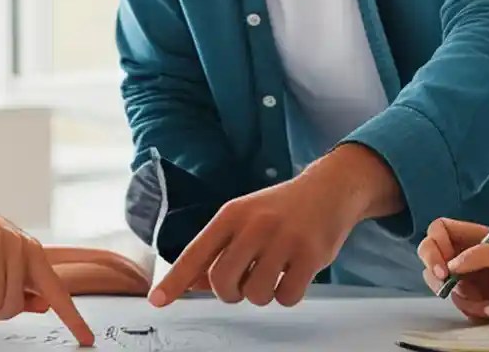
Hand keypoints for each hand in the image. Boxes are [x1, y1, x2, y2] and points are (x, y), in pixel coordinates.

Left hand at [149, 145, 399, 307]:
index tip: (158, 300)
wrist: (330, 189)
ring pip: (255, 294)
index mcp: (232, 214)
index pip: (196, 253)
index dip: (175, 280)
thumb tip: (193, 283)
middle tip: (244, 283)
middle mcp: (255, 225)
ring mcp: (284, 239)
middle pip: (222, 282)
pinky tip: (293, 277)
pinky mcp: (310, 254)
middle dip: (230, 293)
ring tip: (273, 275)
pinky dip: (287, 296)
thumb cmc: (281, 209)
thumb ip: (219, 250)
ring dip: (262, 294)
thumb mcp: (245, 219)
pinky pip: (286, 297)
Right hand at [419, 218, 488, 321]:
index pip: (439, 232)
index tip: (443, 269)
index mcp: (476, 237)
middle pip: (434, 262)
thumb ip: (481, 255)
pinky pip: (467, 308)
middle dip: (439, 279)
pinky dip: (483, 312)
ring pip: (450, 291)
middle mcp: (471, 257)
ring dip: (471, 301)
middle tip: (450, 289)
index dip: (433, 247)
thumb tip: (451, 266)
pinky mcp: (484, 301)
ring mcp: (476, 280)